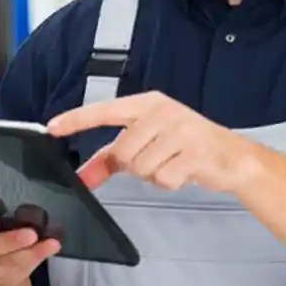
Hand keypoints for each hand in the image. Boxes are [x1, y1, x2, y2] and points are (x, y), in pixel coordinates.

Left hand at [47, 91, 254, 192]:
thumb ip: (112, 159)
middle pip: (123, 152)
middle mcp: (161, 112)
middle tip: (158, 158)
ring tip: (173, 162)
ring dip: (154, 174)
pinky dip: (171, 182)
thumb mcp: (149, 142)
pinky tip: (185, 170)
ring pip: (141, 168)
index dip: (76, 120)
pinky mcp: (193, 152)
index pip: (104, 110)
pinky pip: (163, 178)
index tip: (52, 127)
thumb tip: (84, 176)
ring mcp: (179, 130)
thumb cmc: (187, 146)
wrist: (233, 156)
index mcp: (147, 104)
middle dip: (136, 164)